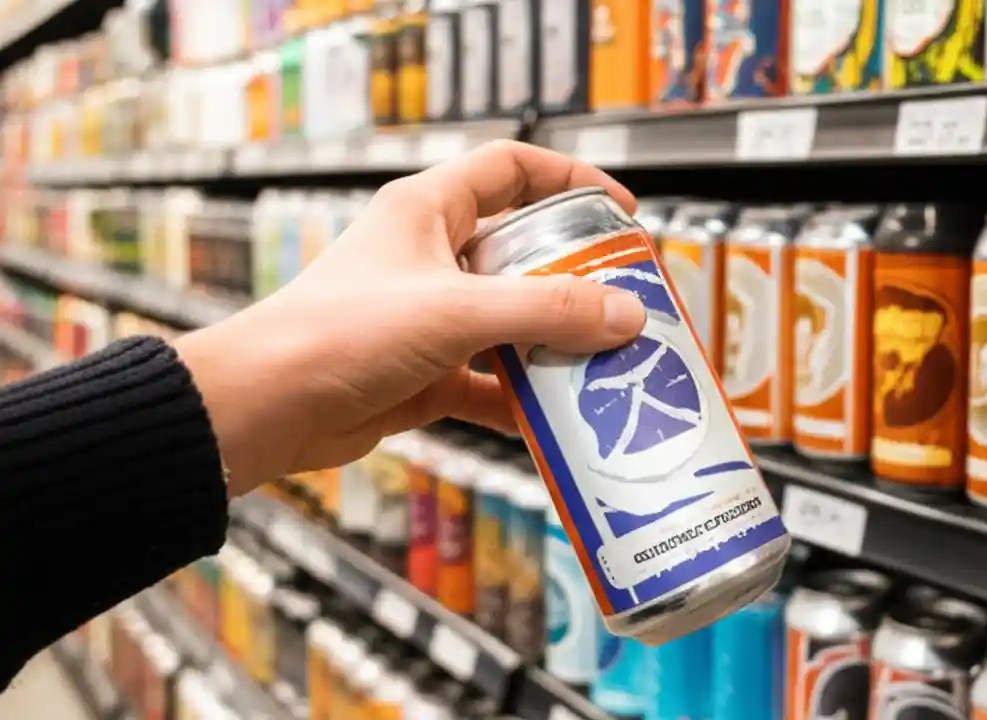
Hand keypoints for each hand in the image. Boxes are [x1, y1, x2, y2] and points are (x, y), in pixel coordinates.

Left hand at [175, 141, 646, 494]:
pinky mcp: (422, 372)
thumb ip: (546, 310)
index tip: (619, 211)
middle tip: (623, 301)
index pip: (510, 170)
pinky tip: (553, 416)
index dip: (569, 181)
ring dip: (551, 343)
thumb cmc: (336, 334)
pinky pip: (488, 379)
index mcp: (427, 211)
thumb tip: (623, 314)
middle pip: (519, 252)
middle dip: (573, 277)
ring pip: (508, 320)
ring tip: (601, 362)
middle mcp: (427, 258)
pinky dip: (520, 397)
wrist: (266, 408)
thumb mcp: (457, 311)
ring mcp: (426, 317)